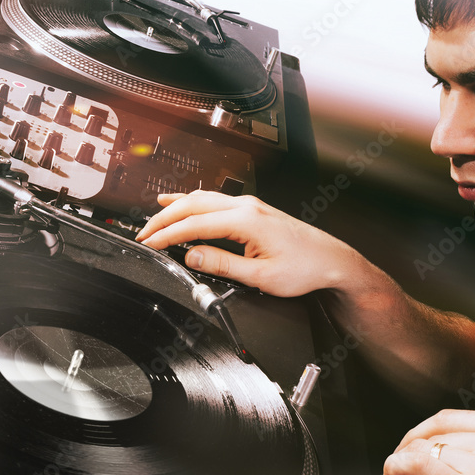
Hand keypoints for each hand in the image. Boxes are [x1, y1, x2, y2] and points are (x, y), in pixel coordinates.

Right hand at [135, 190, 362, 296]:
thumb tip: (192, 257)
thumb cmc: (304, 268)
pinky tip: (183, 203)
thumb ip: (223, 264)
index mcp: (246, 221)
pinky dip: (192, 202)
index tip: (149, 244)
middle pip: (194, 205)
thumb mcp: (261, 276)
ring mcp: (250, 205)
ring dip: (176, 207)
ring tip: (154, 215)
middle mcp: (247, 207)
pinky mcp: (253, 209)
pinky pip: (215, 200)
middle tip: (143, 233)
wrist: (330, 261)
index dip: (167, 234)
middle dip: (164, 218)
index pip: (195, 224)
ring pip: (203, 198)